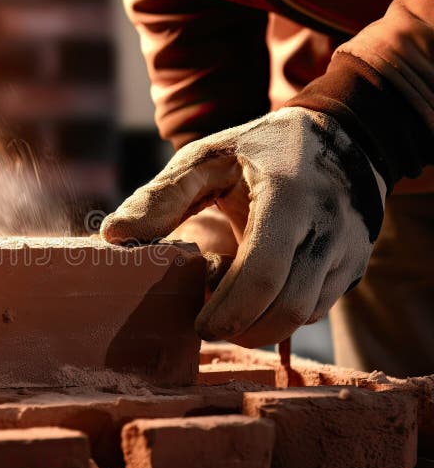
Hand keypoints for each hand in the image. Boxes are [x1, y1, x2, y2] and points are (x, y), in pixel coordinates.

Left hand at [101, 107, 385, 347]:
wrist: (342, 139)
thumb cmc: (260, 150)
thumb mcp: (208, 157)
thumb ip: (162, 196)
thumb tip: (112, 235)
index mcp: (289, 195)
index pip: (264, 272)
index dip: (229, 309)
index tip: (199, 325)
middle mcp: (328, 226)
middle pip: (288, 307)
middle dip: (243, 328)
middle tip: (206, 326)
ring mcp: (348, 250)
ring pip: (305, 314)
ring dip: (262, 325)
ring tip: (228, 309)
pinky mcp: (354, 267)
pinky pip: (318, 307)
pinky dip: (283, 314)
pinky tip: (257, 297)